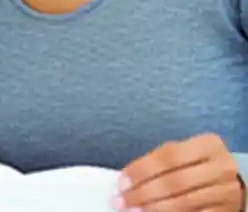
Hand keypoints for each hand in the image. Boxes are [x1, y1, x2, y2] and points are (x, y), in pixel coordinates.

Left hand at [117, 134, 243, 210]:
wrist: (228, 180)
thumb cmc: (196, 163)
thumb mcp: (182, 153)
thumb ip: (157, 162)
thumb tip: (126, 179)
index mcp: (209, 144)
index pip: (169, 156)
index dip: (141, 170)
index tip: (121, 182)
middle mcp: (222, 166)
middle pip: (176, 181)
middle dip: (144, 192)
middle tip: (123, 200)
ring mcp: (226, 190)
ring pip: (185, 202)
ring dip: (154, 207)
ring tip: (134, 209)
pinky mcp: (227, 210)